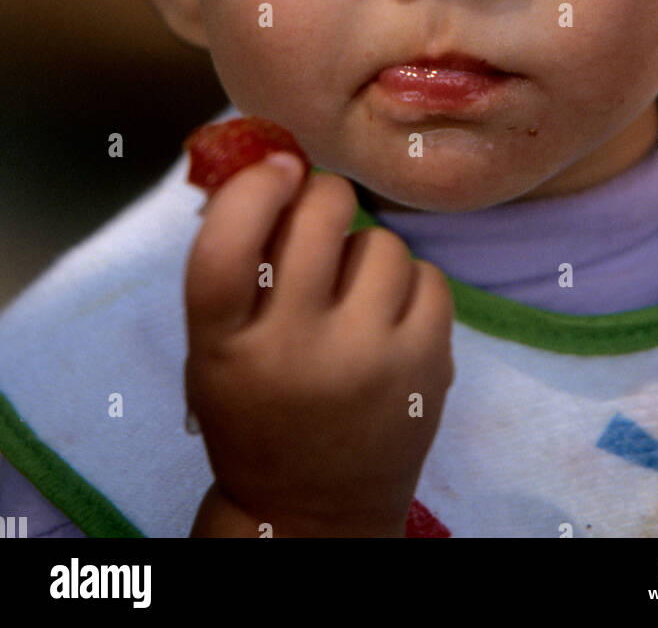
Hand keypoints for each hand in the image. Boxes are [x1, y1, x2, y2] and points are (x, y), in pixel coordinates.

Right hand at [184, 155, 454, 535]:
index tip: (277, 168)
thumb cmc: (255, 409)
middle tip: (317, 215)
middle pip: (319, 213)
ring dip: (364, 252)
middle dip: (319, 197)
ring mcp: (368, 361)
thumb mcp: (215, 348)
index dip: (253, 187)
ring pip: (380, 241)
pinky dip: (408, 286)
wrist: (314, 512)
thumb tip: (274, 158)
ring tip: (350, 296)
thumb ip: (234, 264)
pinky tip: (388, 321)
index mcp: (224, 347)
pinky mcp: (427, 368)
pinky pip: (428, 275)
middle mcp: (294, 353)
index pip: (226, 243)